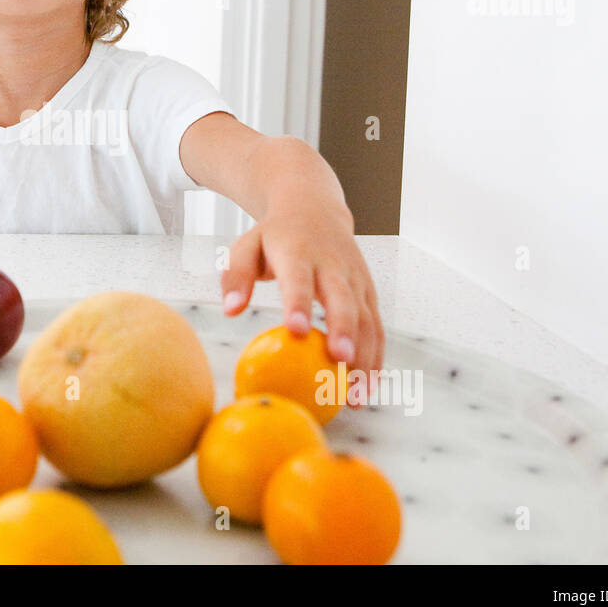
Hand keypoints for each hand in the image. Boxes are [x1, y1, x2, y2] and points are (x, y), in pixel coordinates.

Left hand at [220, 203, 382, 408]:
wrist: (315, 210)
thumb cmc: (274, 237)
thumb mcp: (246, 245)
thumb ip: (236, 275)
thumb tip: (230, 310)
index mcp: (299, 252)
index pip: (299, 278)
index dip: (299, 303)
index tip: (296, 330)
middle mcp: (333, 266)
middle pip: (343, 300)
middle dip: (344, 330)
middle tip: (340, 361)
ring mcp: (356, 280)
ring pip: (367, 319)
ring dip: (366, 357)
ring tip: (357, 396)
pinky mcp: (368, 293)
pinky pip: (376, 327)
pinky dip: (376, 358)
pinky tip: (367, 388)